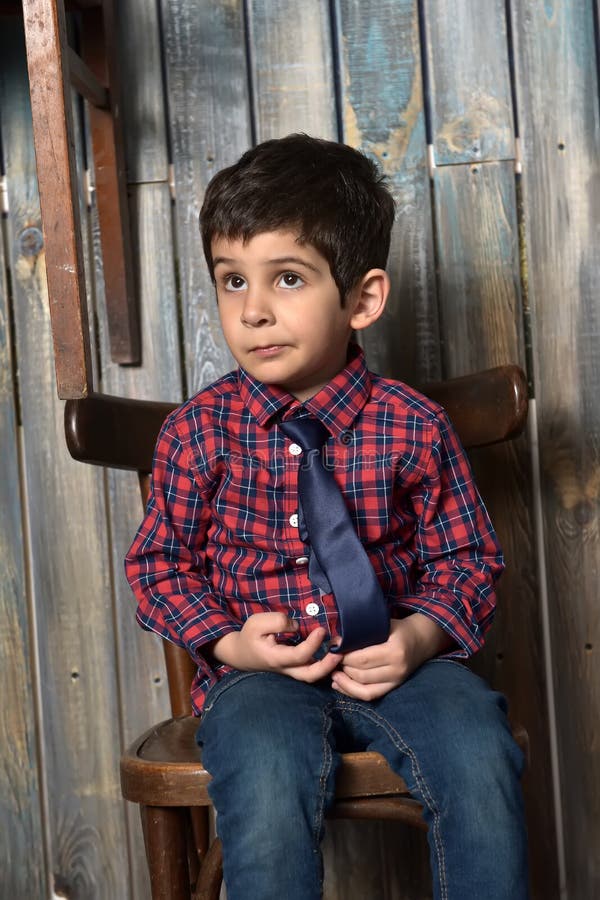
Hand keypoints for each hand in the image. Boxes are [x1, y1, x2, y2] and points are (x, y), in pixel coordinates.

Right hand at [211, 612, 340, 682]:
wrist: (241, 653)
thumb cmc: (249, 637)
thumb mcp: (257, 623)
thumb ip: (277, 621)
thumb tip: (298, 626)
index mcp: (275, 658)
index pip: (299, 655)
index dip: (313, 644)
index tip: (322, 629)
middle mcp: (285, 668)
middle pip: (310, 675)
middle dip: (328, 665)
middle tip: (340, 650)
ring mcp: (291, 671)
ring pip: (313, 676)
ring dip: (329, 665)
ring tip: (340, 650)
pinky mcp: (295, 668)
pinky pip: (312, 670)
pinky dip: (325, 664)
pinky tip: (333, 651)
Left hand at [331, 613, 452, 700]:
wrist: (421, 640)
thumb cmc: (398, 629)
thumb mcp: (383, 624)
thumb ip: (363, 631)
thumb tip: (336, 640)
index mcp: (395, 650)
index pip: (363, 659)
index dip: (344, 657)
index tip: (334, 649)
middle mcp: (397, 669)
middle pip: (361, 674)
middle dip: (342, 668)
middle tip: (332, 660)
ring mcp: (396, 681)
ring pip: (364, 688)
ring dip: (345, 682)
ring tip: (333, 673)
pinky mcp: (394, 687)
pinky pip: (370, 695)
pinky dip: (352, 692)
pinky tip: (339, 685)